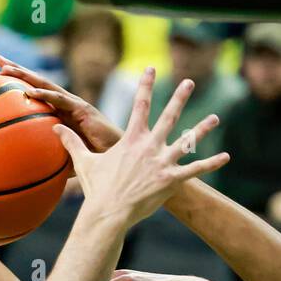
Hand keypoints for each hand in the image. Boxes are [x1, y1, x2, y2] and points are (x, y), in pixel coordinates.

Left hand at [0, 55, 122, 153]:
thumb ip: (49, 159)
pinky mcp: (83, 111)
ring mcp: (75, 106)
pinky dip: (45, 95)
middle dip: (18, 70)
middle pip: (39, 83)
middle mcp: (66, 105)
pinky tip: (29, 91)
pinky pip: (61, 101)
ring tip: (6, 69)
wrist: (117, 161)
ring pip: (47, 86)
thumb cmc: (95, 163)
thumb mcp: (65, 160)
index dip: (19, 83)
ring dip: (26, 76)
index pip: (37, 94)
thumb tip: (28, 172)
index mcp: (61, 113)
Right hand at [60, 68, 227, 227]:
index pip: (140, 104)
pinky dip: (211, 164)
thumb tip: (54, 128)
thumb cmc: (97, 189)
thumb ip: (72, 143)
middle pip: (169, 116)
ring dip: (202, 129)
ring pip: (187, 141)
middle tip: (189, 82)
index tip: (151, 67)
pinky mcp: (172, 180)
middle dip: (180, 97)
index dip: (146, 84)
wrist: (109, 212)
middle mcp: (150, 146)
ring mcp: (163, 162)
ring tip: (215, 118)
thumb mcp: (84, 163)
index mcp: (131, 139)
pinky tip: (226, 157)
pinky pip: (195, 170)